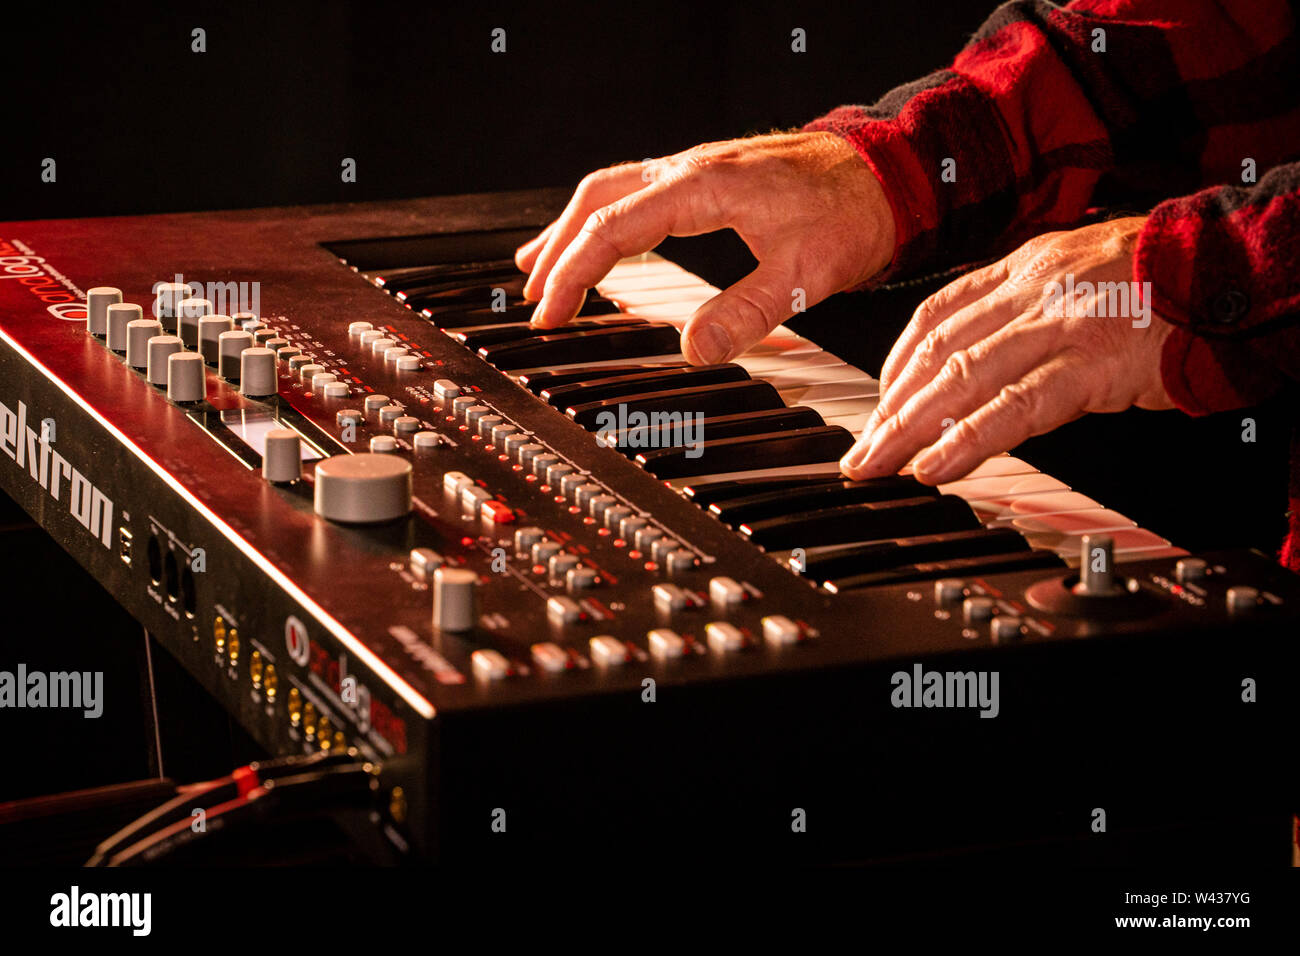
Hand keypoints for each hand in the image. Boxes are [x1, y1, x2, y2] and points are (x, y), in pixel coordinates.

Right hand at [515, 132, 894, 364]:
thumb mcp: (804, 274)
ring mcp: (699, 169)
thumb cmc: (854, 211)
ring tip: (540, 264)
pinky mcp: (711, 177)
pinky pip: (638, 190)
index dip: (572, 274)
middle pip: (597, 201)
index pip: (612, 229)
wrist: (892, 171)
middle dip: (557, 249)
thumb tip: (693, 352)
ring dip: (573, 228)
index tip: (549, 313)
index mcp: (702, 188)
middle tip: (533, 296)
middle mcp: (691, 170)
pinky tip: (605, 238)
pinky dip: (606, 218)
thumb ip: (745, 313)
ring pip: (613, 190)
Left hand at [840, 216, 1174, 483]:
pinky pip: (1014, 407)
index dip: (894, 366)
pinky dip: (966, 441)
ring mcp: (1058, 326)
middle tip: (858, 452)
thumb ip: (1024, 310)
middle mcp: (1030, 292)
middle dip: (887, 411)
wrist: (1234, 267)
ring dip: (908, 430)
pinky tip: (935, 466)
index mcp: (1022, 270)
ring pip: (961, 380)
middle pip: (935, 354)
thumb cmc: (1163, 280)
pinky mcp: (1091, 363)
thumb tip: (978, 356)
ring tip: (877, 465)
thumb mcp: (1078, 276)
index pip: (934, 317)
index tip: (877, 405)